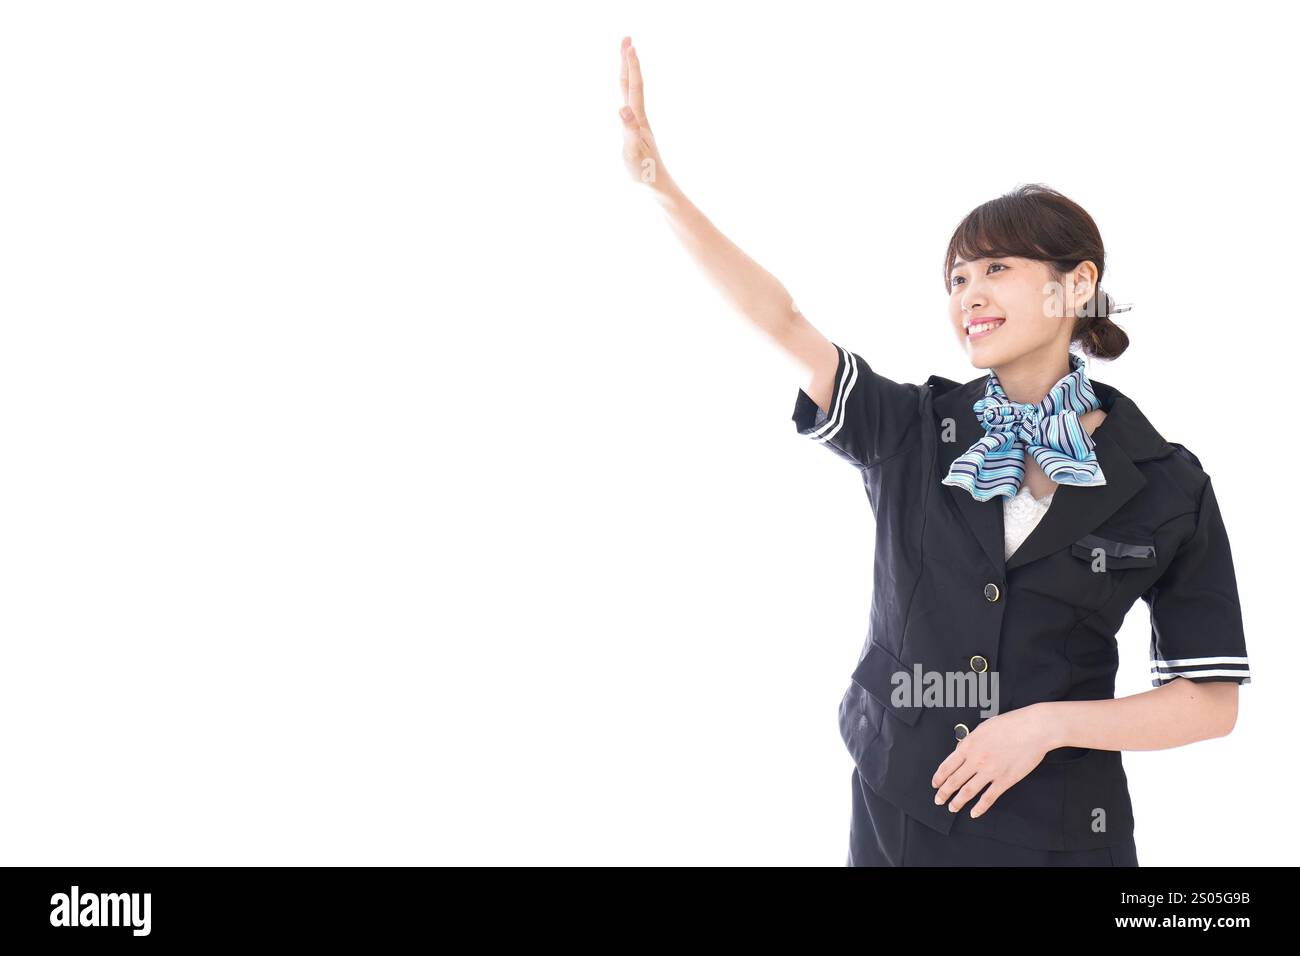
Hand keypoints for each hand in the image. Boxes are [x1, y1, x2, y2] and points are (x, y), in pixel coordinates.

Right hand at [618, 37, 669, 190]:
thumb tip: (622, 108)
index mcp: (639, 119)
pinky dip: (626, 89)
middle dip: (629, 61)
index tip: (629, 44)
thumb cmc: (645, 171)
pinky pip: (629, 103)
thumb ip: (629, 130)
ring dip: (628, 72)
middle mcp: (639, 116)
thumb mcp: (634, 151)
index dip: (631, 65)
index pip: (634, 86)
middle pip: (633, 83)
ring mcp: (638, 122)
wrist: (657, 184)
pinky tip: (626, 90)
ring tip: (626, 55)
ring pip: (631, 92)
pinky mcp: (635, 130)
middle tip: (626, 39)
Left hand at [931, 703, 1057, 817]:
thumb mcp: (983, 728)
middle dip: (944, 793)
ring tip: (952, 808)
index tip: (935, 784)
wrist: (1034, 729)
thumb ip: (970, 741)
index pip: (947, 766)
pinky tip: (974, 813)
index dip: (939, 778)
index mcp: (969, 745)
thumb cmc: (1011, 724)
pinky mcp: (1005, 780)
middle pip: (954, 781)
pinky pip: (988, 797)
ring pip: (968, 791)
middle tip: (939, 800)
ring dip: (957, 802)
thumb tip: (961, 750)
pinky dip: (980, 808)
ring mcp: (990, 771)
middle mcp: (976, 760)